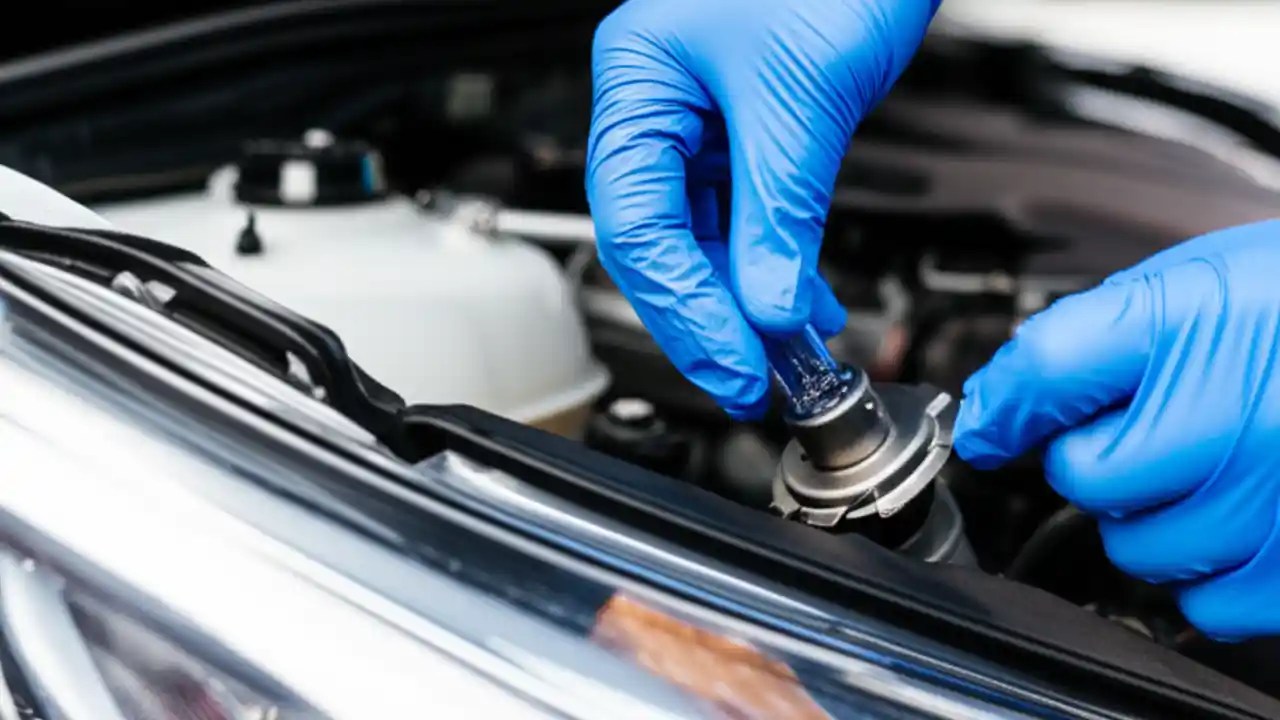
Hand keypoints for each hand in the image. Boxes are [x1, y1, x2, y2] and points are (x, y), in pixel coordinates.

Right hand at [586, 0, 939, 418]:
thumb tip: (771, 309)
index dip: (687, 309)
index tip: (738, 364)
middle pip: (659, 243)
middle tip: (750, 381)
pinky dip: (769, 264)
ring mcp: (698, 118)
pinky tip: (800, 305)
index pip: (637, 226)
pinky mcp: (744, 127)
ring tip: (781, 359)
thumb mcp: (800, 98)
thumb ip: (779, 212)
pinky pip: (742, 214)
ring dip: (741, 303)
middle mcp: (656, 104)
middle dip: (707, 318)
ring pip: (700, 238)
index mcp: (637, 83)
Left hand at [955, 219, 1279, 640]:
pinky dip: (1210, 570)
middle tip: (1157, 427)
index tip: (996, 423)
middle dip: (1099, 456)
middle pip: (1084, 475)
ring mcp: (1274, 499)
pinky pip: (1206, 603)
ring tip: (1211, 467)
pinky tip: (1242, 515)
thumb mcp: (1196, 283)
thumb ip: (1089, 339)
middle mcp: (1240, 414)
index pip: (1048, 369)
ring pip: (1136, 547)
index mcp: (1200, 321)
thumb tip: (996, 408)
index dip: (1007, 403)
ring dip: (1152, 518)